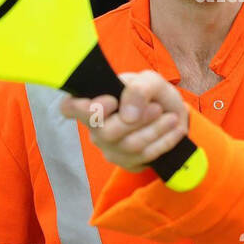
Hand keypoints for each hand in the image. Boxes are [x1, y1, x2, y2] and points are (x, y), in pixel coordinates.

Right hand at [59, 71, 188, 172]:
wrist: (170, 113)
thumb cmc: (151, 93)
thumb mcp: (150, 81)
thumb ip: (138, 90)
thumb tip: (128, 115)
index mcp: (93, 102)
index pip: (69, 108)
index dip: (82, 108)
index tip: (111, 101)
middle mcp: (96, 129)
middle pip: (106, 132)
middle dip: (138, 120)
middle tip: (157, 107)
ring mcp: (111, 149)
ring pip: (130, 146)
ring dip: (156, 130)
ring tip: (171, 117)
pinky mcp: (128, 163)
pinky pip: (145, 157)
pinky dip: (165, 141)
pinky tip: (174, 129)